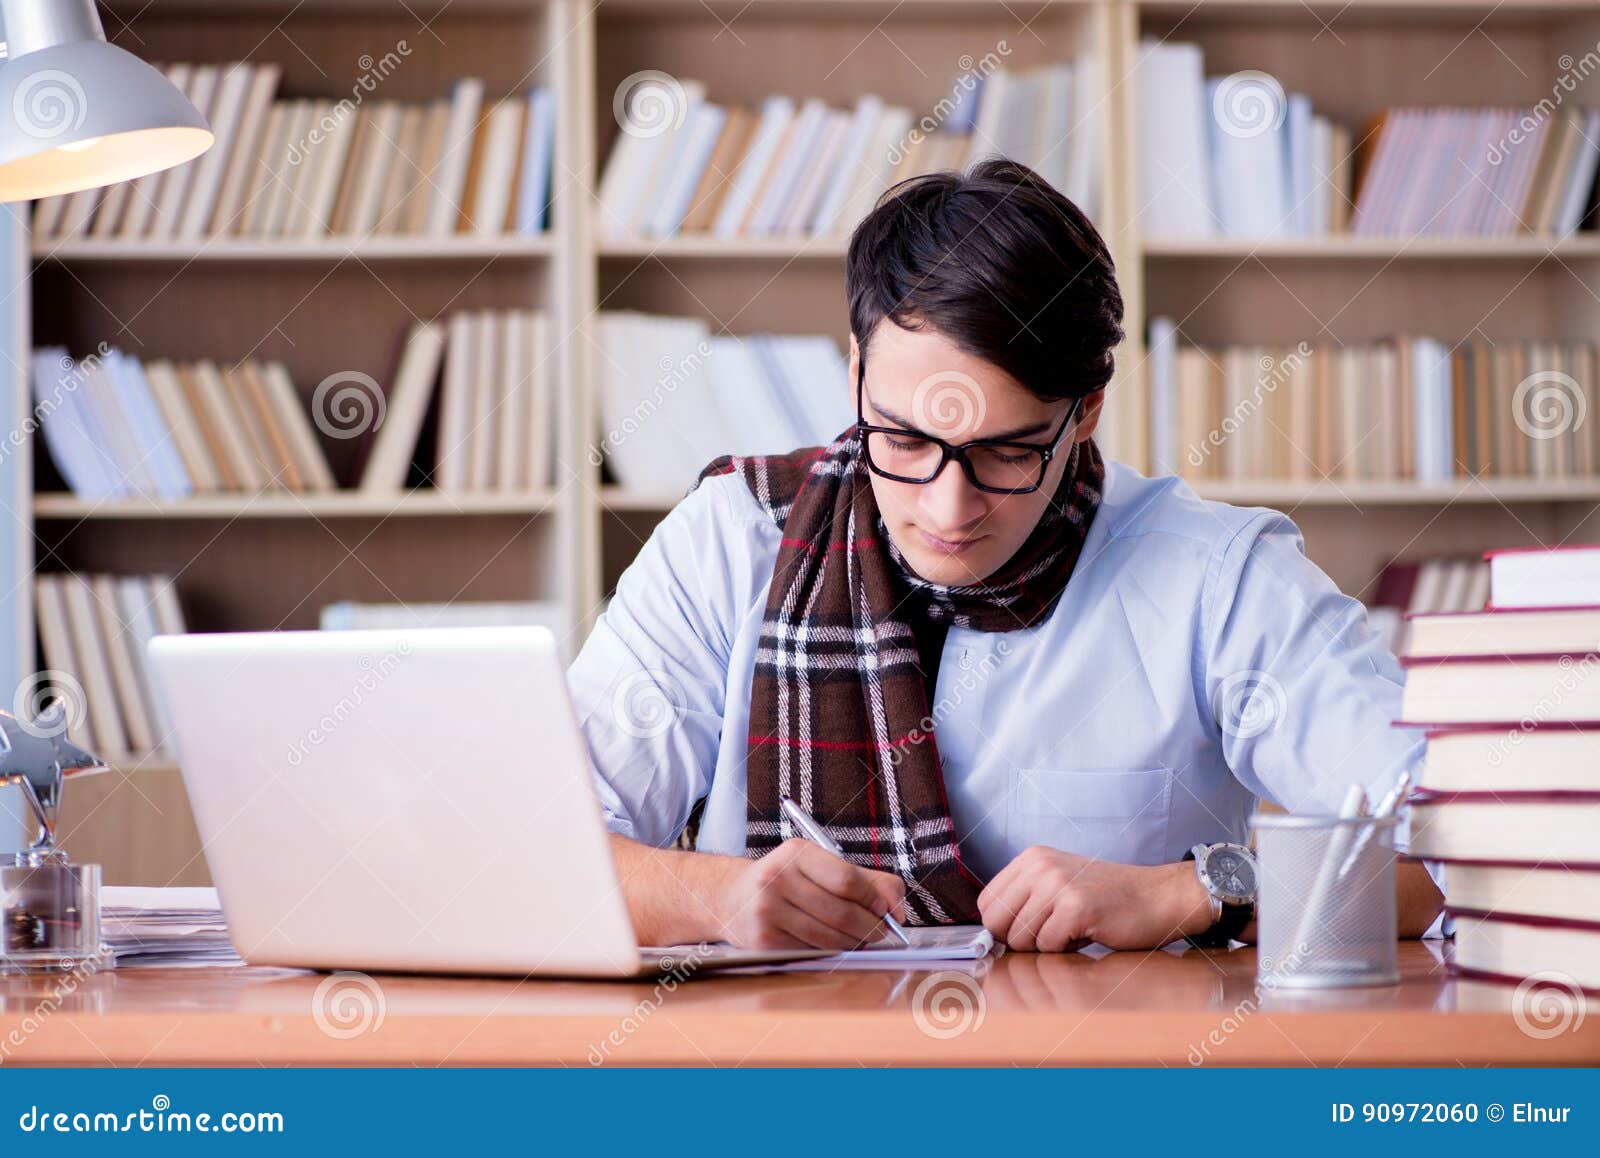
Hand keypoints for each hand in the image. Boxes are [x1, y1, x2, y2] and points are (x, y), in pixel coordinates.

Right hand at [712, 839, 907, 949]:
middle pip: (841, 912)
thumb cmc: (789, 881)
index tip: (886, 910)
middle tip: (882, 932)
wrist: (732, 898)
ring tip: (861, 941)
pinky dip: (831, 953)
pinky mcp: (764, 940)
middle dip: (870, 927)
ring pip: (829, 937)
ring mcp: (767, 911)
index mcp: (796, 853)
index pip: (846, 879)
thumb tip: (898, 911)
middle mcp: (777, 878)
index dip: (874, 898)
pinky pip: (811, 952)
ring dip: (854, 944)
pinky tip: (835, 946)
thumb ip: (868, 881)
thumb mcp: (821, 867)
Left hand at [977, 846, 1213, 951]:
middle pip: (997, 922)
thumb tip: (990, 934)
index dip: (1001, 926)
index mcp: (1032, 857)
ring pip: (1020, 938)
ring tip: (1072, 931)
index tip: (1026, 932)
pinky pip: (1048, 946)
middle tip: (1051, 935)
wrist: (1159, 897)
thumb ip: (1025, 899)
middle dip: (1019, 940)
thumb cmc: (1108, 899)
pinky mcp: (1076, 908)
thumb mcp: (1058, 884)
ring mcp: (1057, 884)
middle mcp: (1040, 865)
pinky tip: (1087, 934)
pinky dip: (1066, 950)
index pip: (987, 902)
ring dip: (1045, 946)